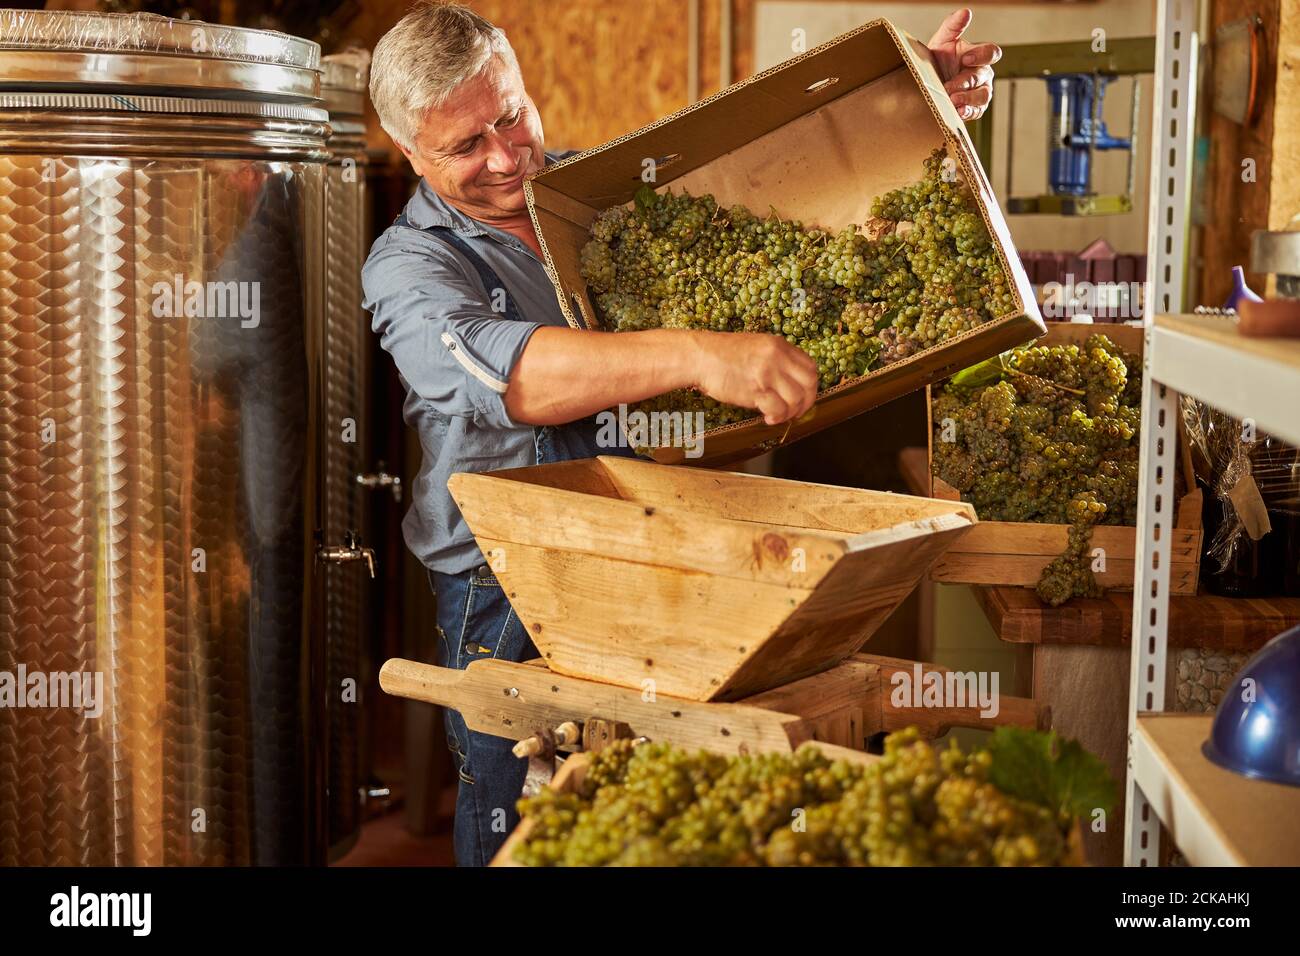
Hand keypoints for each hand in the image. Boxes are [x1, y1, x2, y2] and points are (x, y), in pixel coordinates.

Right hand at [692, 331, 819, 425]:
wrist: (699, 357)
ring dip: (789, 412)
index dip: (811, 386)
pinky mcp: (755, 389)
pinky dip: (777, 417)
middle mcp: (777, 357)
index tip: (803, 396)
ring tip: (776, 416)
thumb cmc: (723, 355)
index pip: (810, 367)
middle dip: (806, 402)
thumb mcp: (756, 347)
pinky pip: (779, 409)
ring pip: (796, 399)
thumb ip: (776, 360)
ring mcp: (767, 373)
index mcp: (779, 345)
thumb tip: (792, 383)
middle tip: (795, 412)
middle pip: (809, 384)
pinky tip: (767, 418)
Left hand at [927, 8, 1001, 121]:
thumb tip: (966, 12)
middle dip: (966, 82)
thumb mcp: (942, 41)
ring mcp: (980, 92)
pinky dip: (968, 112)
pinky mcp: (974, 108)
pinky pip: (976, 112)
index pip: (991, 52)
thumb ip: (953, 26)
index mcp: (979, 55)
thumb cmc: (938, 60)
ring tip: (953, 101)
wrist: (926, 82)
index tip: (965, 58)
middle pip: (983, 77)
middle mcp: (983, 74)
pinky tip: (958, 112)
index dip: (981, 55)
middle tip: (949, 87)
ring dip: (968, 99)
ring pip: (983, 96)